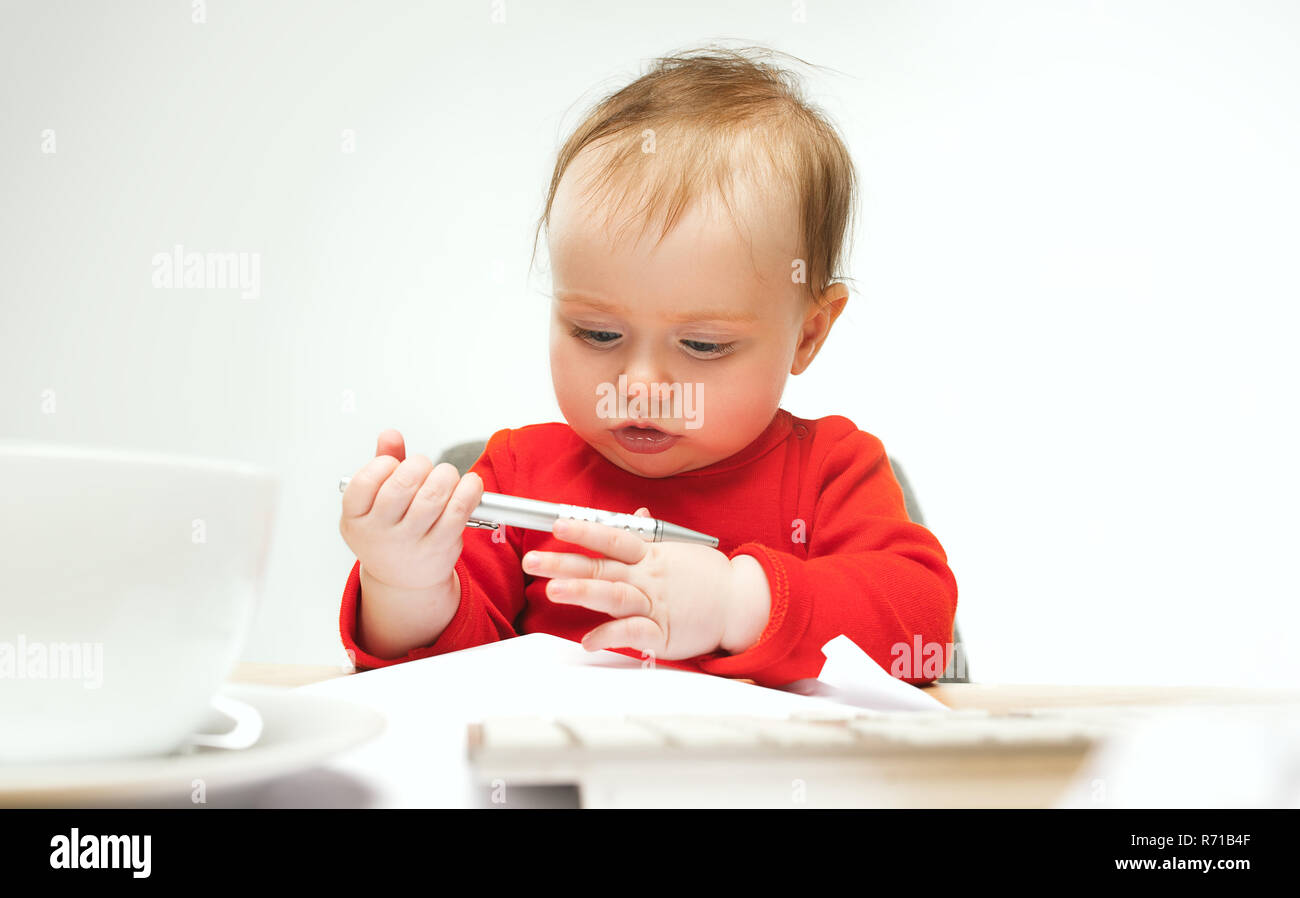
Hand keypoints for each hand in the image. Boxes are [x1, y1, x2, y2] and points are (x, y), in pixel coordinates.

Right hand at [338, 429, 484, 592]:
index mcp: (355, 518)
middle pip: (403, 484)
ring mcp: (409, 543)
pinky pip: (459, 510)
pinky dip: (469, 489)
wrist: (404, 580)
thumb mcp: (375, 501)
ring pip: (433, 495)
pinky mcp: (439, 548)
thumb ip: (382, 464)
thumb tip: (390, 434)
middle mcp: (379, 533)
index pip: (365, 481)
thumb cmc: (390, 530)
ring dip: (446, 475)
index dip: (385, 464)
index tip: (395, 465)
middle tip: (425, 468)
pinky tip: (470, 484)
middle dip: (420, 465)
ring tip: (446, 476)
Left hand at [521, 507, 771, 659]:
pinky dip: (610, 635)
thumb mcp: (679, 549)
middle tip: (532, 561)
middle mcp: (648, 577)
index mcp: (650, 555)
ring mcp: (654, 604)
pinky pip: (633, 632)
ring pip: (614, 595)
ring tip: (554, 590)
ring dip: (583, 592)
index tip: (557, 525)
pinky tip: (588, 639)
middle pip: (601, 566)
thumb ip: (651, 537)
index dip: (585, 531)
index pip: (612, 538)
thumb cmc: (707, 578)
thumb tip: (636, 516)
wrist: (741, 603)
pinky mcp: (662, 632)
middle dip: (563, 563)